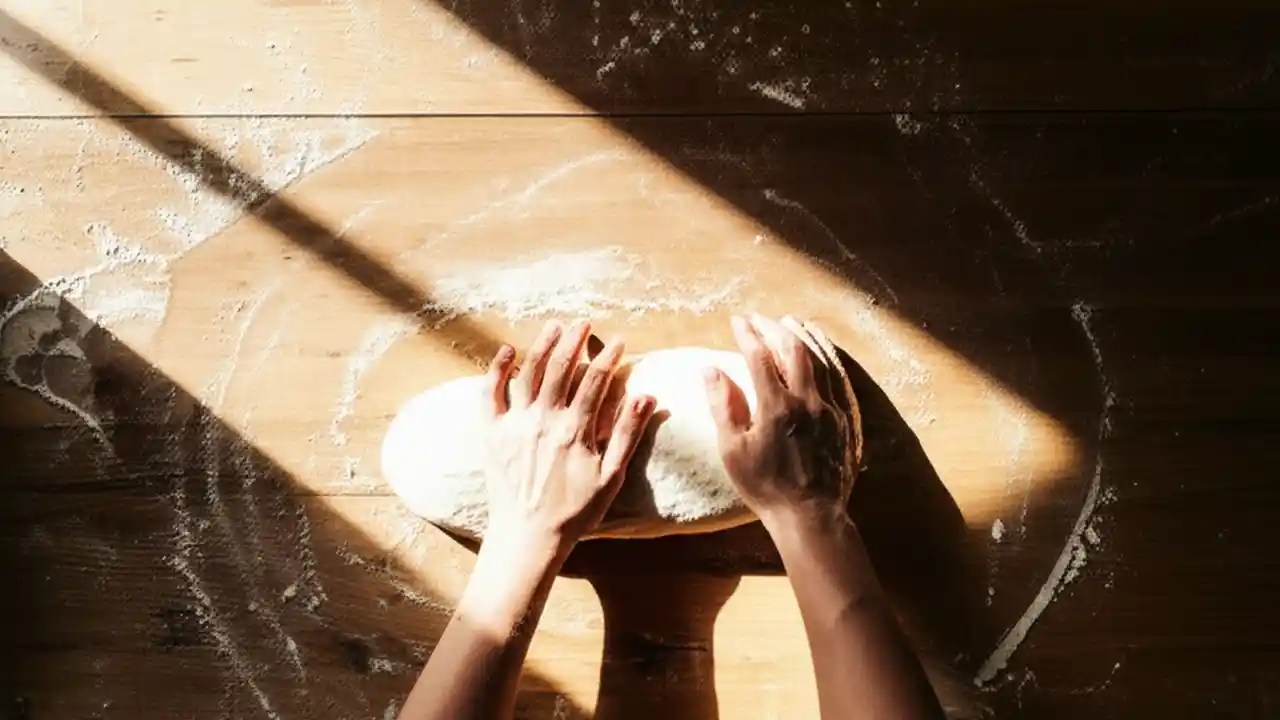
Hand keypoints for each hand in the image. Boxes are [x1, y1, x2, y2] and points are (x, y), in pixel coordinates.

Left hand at [481, 319, 654, 557]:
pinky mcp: (492, 433)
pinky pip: (491, 393)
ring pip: (529, 372)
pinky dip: (497, 369)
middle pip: (561, 367)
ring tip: (554, 325)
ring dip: (542, 344)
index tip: (618, 342)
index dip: (608, 357)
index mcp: (575, 430)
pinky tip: (507, 351)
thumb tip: (646, 396)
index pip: (596, 380)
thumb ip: (627, 433)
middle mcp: (544, 420)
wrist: (527, 537)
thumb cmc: (574, 511)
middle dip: (575, 340)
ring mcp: (515, 424)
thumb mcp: (610, 476)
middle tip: (584, 322)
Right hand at [703, 314, 860, 529]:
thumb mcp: (732, 450)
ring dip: (801, 337)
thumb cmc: (765, 486)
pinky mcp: (842, 421)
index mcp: (776, 406)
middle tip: (759, 318)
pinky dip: (822, 359)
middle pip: (793, 349)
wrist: (810, 516)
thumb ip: (723, 405)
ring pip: (818, 360)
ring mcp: (828, 409)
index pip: (759, 357)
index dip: (748, 334)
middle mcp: (806, 400)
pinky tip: (817, 354)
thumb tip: (711, 370)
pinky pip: (833, 379)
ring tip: (789, 322)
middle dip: (774, 328)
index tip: (737, 320)